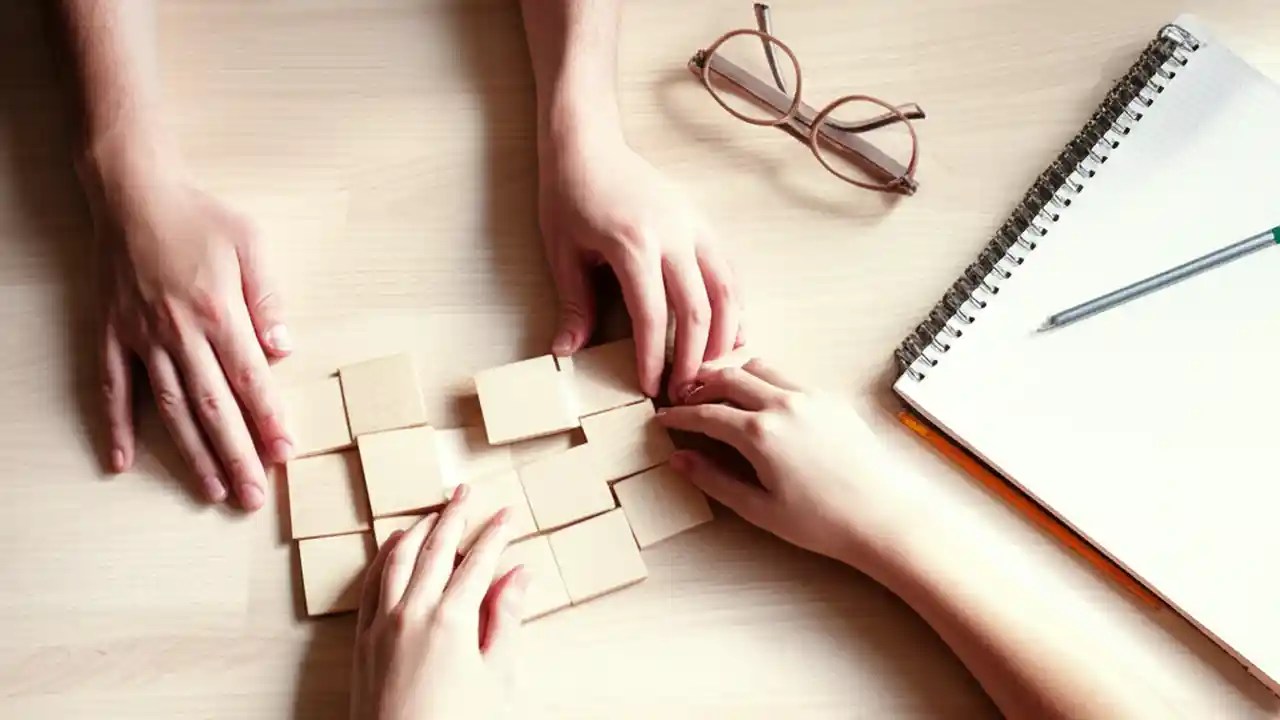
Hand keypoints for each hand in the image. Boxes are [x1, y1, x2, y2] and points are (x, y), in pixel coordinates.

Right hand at [86, 136, 291, 508]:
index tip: (285, 453)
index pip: (249, 380)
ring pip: (168, 407)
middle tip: (252, 496)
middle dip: (235, 454)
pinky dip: (115, 426)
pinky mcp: (111, 334)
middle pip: (212, 406)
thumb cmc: (198, 217)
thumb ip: (268, 299)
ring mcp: (140, 337)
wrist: (131, 192)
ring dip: (190, 452)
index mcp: (217, 312)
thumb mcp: (250, 244)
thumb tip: (283, 349)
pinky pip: (111, 388)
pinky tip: (120, 461)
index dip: (268, 420)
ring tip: (210, 489)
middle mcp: (178, 333)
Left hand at [351, 487, 527, 719]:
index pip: (479, 562)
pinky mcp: (362, 640)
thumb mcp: (498, 678)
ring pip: (398, 559)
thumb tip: (518, 575)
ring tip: (432, 512)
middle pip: (436, 549)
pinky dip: (384, 558)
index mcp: (452, 620)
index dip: (495, 534)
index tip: (507, 514)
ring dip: (418, 529)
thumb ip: (506, 620)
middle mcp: (413, 612)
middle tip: (466, 492)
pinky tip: (393, 547)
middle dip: (455, 516)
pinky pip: (371, 584)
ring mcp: (382, 624)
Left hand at [538, 135, 743, 400]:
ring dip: (725, 334)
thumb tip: (567, 352)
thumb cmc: (570, 194)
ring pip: (727, 289)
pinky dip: (734, 304)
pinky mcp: (702, 222)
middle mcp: (672, 235)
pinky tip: (730, 331)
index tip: (652, 387)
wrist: (588, 144)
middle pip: (698, 309)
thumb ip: (574, 305)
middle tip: (686, 390)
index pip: (653, 315)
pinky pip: (728, 269)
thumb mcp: (562, 253)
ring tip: (715, 369)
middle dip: (694, 357)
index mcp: (634, 244)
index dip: (654, 357)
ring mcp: (693, 226)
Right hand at [657, 359, 917, 572]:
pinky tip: (759, 400)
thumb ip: (714, 480)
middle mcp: (783, 404)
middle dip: (699, 385)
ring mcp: (810, 396)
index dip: (678, 415)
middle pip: (727, 378)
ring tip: (718, 393)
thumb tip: (680, 459)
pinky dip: (763, 381)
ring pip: (758, 368)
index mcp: (760, 434)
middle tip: (684, 398)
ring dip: (732, 376)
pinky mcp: (830, 399)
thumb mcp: (759, 508)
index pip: (705, 413)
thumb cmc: (823, 522)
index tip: (663, 418)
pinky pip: (787, 377)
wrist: (882, 515)